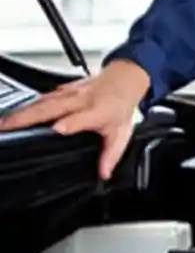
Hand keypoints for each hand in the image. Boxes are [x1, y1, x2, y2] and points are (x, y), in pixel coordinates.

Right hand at [0, 59, 150, 179]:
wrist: (125, 79)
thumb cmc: (121, 106)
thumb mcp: (121, 133)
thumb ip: (111, 155)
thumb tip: (104, 173)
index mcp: (96, 111)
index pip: (79, 118)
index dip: (69, 124)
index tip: (56, 129)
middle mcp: (80, 101)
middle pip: (50, 107)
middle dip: (27, 117)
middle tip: (6, 126)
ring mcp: (69, 93)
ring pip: (41, 101)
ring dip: (21, 111)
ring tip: (4, 122)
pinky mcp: (62, 89)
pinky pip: (42, 97)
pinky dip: (26, 105)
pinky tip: (14, 113)